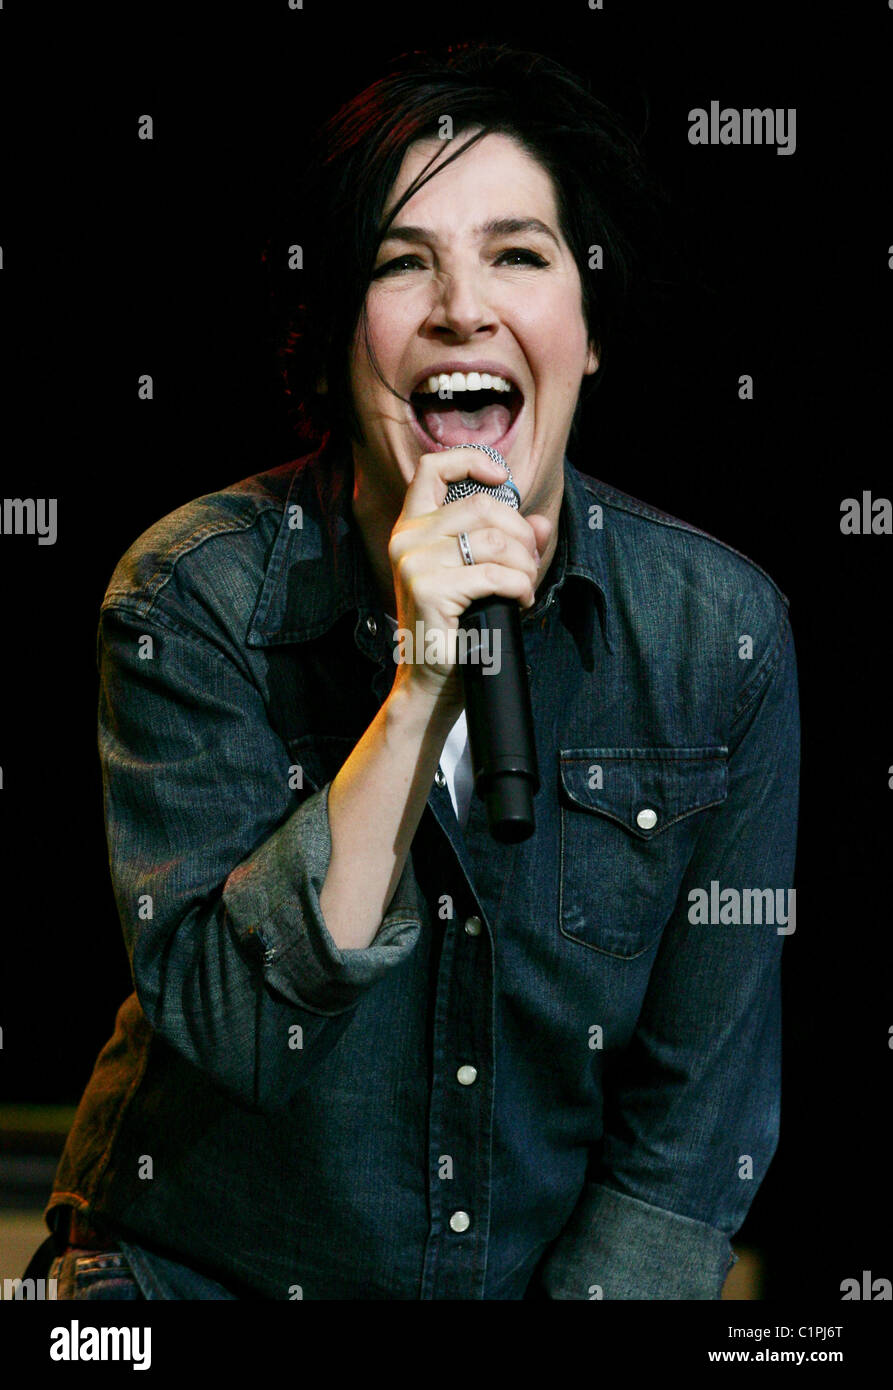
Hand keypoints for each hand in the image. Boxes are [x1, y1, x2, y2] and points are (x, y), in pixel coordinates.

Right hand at [387, 448, 552, 707]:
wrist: (431, 681)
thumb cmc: (456, 628)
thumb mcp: (481, 576)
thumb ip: (509, 544)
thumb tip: (541, 522)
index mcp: (413, 528)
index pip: (431, 469)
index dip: (471, 461)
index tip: (502, 479)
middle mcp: (407, 539)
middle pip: (480, 505)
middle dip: (519, 533)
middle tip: (529, 564)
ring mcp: (413, 562)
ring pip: (492, 539)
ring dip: (524, 564)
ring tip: (526, 586)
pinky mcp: (428, 589)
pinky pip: (494, 574)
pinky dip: (519, 586)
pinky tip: (520, 602)